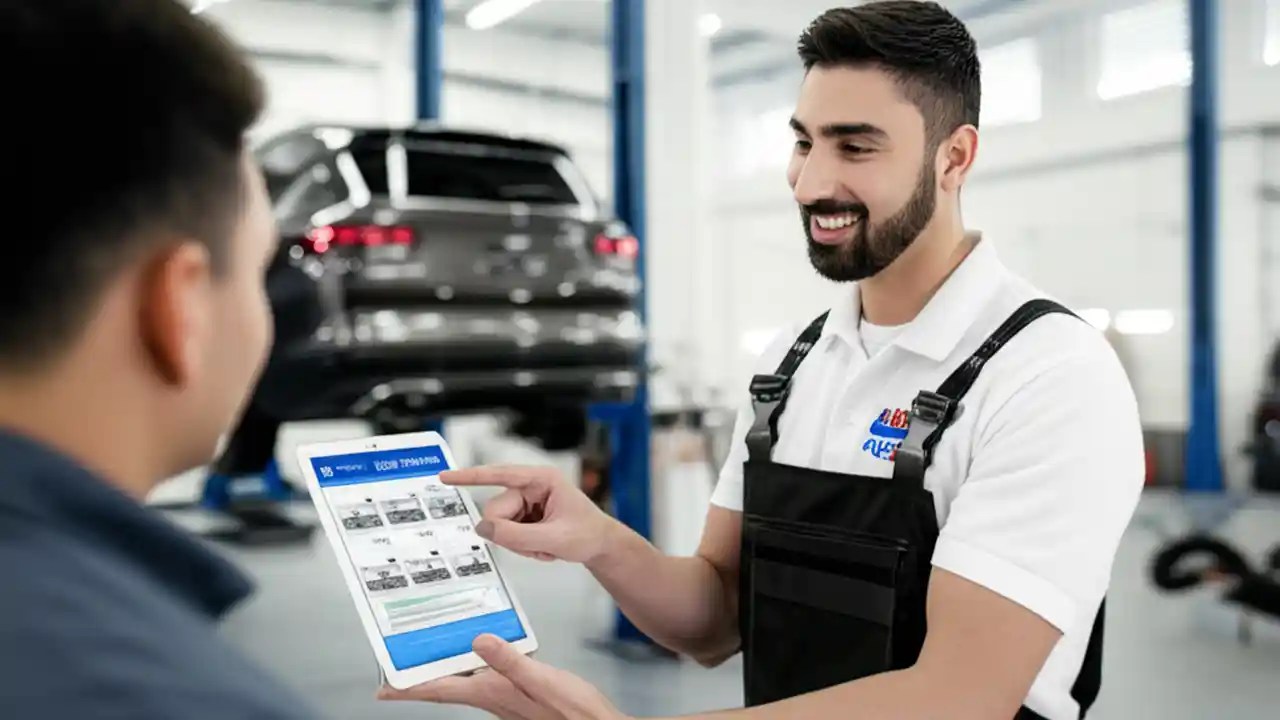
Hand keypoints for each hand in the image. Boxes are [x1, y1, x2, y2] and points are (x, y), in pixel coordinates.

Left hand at [378, 634, 630, 719]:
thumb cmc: (576, 713)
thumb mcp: (545, 681)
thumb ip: (511, 662)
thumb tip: (478, 641)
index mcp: (494, 693)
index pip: (441, 691)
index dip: (409, 689)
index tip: (382, 689)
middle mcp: (494, 698)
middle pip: (447, 686)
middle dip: (420, 676)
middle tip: (397, 665)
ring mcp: (505, 698)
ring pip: (465, 681)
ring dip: (446, 668)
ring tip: (430, 652)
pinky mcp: (518, 694)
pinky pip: (486, 677)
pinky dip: (475, 663)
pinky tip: (480, 649)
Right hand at [442, 465, 620, 564]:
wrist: (601, 546)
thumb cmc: (587, 534)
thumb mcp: (554, 538)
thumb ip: (516, 535)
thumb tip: (483, 529)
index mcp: (541, 480)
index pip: (499, 475)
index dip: (469, 477)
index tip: (444, 477)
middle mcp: (531, 487)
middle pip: (496, 511)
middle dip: (512, 534)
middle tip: (539, 545)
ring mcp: (527, 503)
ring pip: (500, 526)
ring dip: (521, 543)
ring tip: (546, 546)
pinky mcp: (525, 518)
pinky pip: (508, 535)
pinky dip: (524, 547)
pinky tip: (544, 547)